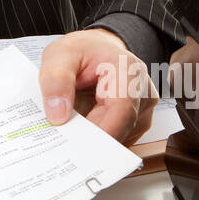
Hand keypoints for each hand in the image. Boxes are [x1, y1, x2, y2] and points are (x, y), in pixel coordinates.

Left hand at [38, 28, 157, 144]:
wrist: (96, 51)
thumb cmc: (83, 51)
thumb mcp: (60, 55)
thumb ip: (56, 80)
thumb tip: (58, 114)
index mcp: (128, 70)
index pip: (123, 109)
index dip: (105, 132)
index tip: (83, 148)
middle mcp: (142, 92)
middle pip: (121, 129)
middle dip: (91, 140)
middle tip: (63, 144)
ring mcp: (142, 111)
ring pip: (119, 139)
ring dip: (93, 140)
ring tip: (71, 129)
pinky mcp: (135, 124)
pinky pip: (117, 140)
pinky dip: (97, 140)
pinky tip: (82, 131)